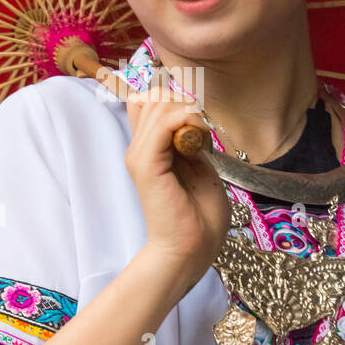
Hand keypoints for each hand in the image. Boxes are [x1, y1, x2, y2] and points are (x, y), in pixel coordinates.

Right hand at [123, 75, 230, 280]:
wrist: (191, 248)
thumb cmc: (199, 215)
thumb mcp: (200, 166)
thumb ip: (191, 140)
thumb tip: (193, 115)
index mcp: (149, 148)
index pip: (147, 99)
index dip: (173, 96)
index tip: (199, 116)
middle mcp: (139, 148)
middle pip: (155, 96)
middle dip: (185, 102)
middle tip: (205, 129)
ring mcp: (139, 155)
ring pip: (159, 103)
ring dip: (189, 111)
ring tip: (203, 137)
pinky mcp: (146, 164)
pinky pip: (164, 123)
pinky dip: (186, 120)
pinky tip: (200, 138)